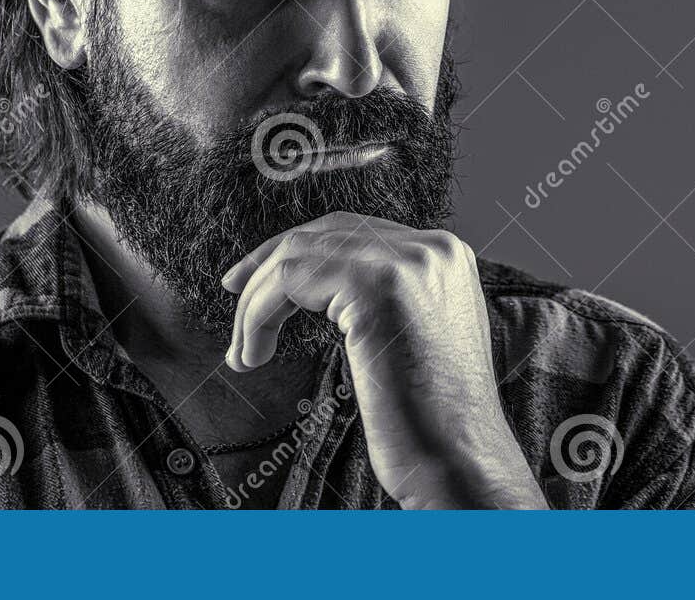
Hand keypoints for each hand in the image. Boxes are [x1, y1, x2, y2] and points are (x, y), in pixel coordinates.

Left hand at [221, 211, 546, 508]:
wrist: (460, 462)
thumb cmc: (433, 420)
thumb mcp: (415, 335)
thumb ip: (385, 297)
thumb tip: (322, 283)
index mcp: (445, 255)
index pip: (354, 231)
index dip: (298, 251)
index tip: (256, 282)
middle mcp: (431, 248)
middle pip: (325, 233)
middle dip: (269, 265)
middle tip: (234, 296)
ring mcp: (406, 263)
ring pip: (299, 254)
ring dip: (257, 303)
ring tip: (244, 351)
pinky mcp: (375, 287)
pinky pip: (288, 280)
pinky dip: (258, 315)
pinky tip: (253, 354)